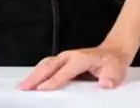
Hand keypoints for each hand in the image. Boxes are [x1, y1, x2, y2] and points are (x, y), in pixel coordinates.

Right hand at [18, 44, 133, 90]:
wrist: (114, 52)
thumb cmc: (112, 62)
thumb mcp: (116, 71)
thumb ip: (110, 78)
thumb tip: (105, 84)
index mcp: (81, 59)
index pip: (64, 71)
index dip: (53, 81)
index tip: (42, 89)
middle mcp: (71, 56)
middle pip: (49, 65)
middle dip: (35, 76)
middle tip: (24, 88)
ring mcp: (65, 58)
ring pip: (45, 65)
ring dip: (33, 74)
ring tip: (23, 86)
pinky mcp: (62, 61)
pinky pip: (47, 66)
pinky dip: (37, 73)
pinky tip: (32, 81)